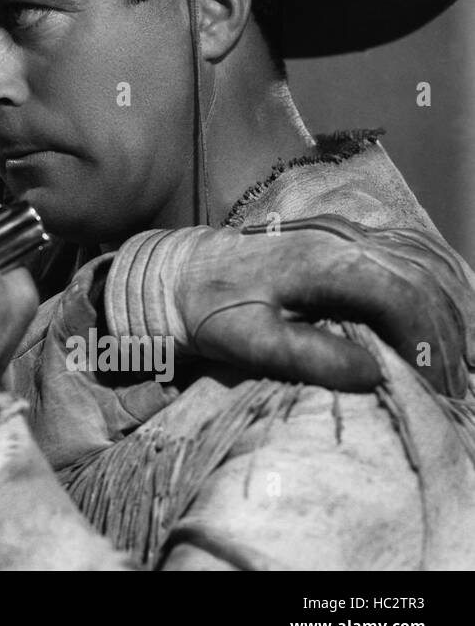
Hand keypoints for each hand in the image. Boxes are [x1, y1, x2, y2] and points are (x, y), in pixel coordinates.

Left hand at [176, 215, 468, 394]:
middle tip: (450, 390)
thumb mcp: (245, 340)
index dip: (428, 347)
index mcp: (326, 261)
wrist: (179, 272)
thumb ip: (305, 355)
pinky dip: (436, 285)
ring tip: (454, 363)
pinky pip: (409, 253)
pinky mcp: (345, 239)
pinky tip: (443, 320)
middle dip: (445, 337)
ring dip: (448, 312)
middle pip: (423, 282)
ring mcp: (346, 234)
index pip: (404, 299)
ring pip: (424, 264)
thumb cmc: (210, 308)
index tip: (434, 390)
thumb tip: (371, 374)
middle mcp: (344, 239)